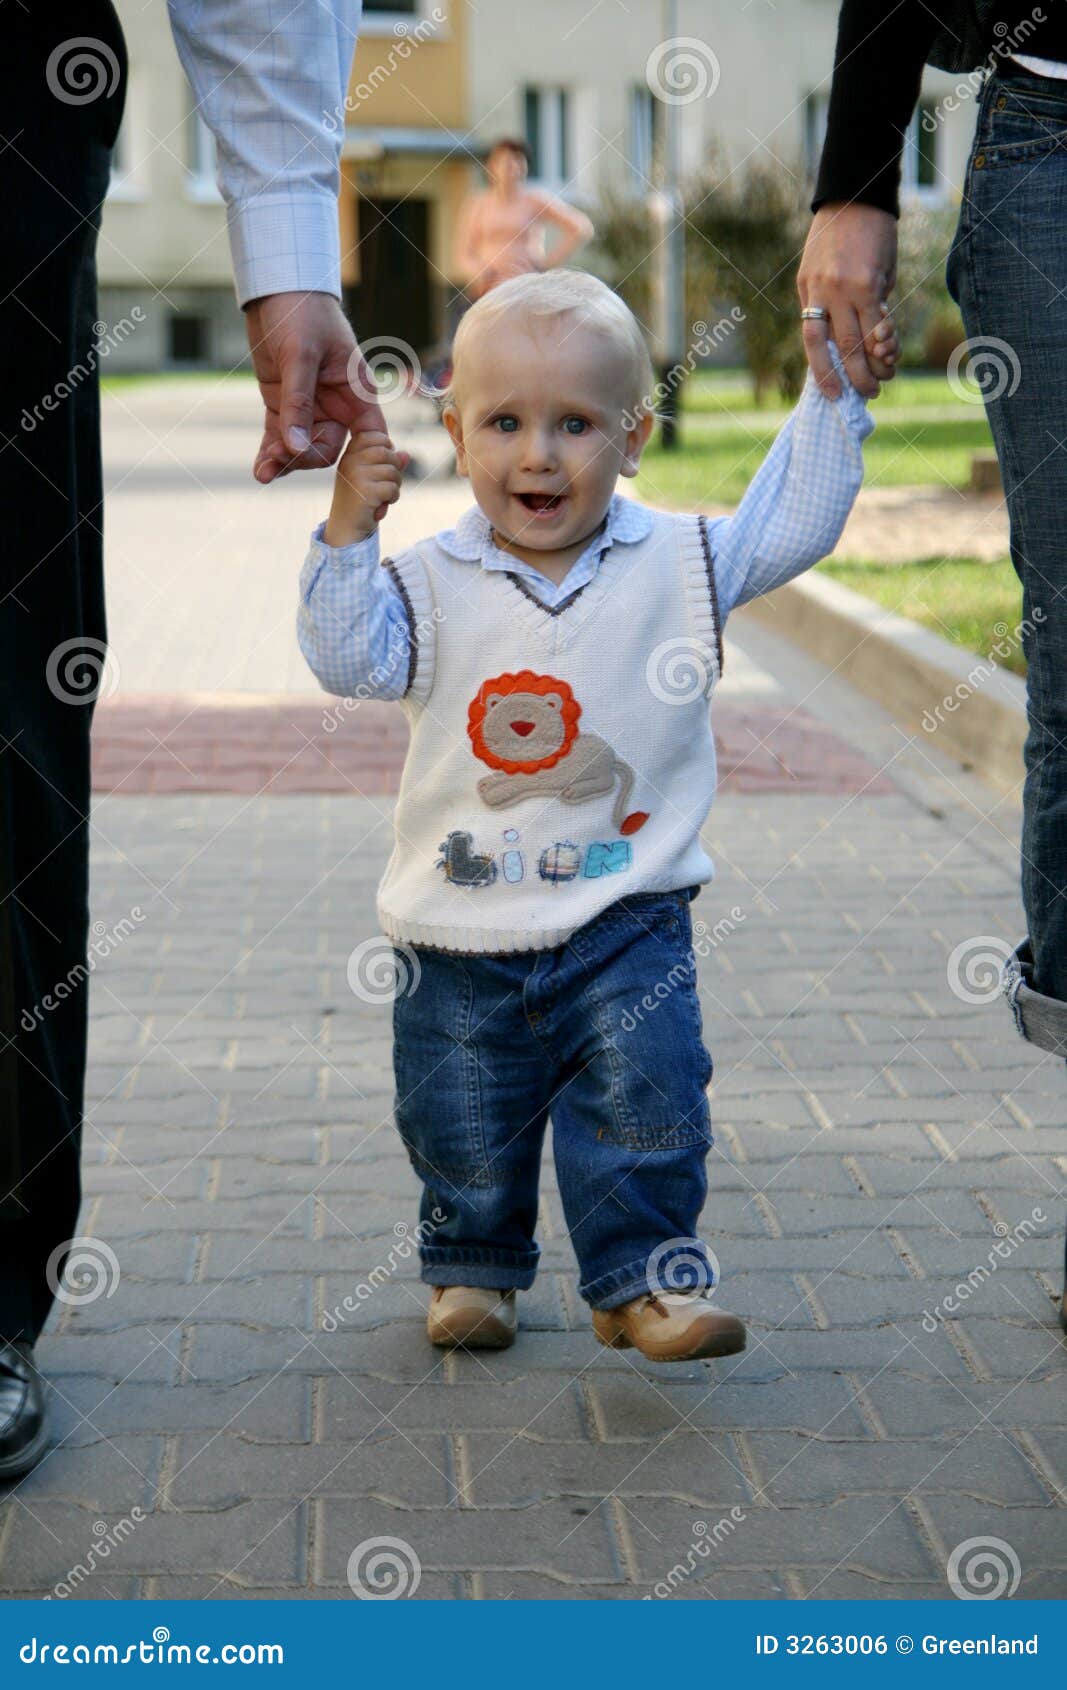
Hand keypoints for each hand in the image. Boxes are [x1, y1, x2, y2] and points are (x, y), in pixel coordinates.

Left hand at [244, 292, 389, 482]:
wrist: (275, 289)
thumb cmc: (301, 312)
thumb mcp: (299, 356)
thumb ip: (298, 403)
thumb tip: (294, 447)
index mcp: (356, 393)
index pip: (371, 441)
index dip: (370, 470)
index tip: (365, 498)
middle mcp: (337, 406)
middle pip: (329, 451)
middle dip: (305, 459)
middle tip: (278, 458)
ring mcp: (310, 408)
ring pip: (302, 449)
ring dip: (284, 462)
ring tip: (263, 472)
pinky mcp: (284, 406)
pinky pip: (280, 438)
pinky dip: (270, 454)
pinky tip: (260, 470)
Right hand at [324, 431, 408, 545]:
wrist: (346, 529)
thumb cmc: (360, 502)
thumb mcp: (373, 478)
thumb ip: (388, 463)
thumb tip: (405, 454)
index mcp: (349, 454)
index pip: (375, 436)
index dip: (386, 448)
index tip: (382, 465)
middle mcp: (350, 461)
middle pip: (387, 452)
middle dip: (394, 468)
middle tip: (387, 484)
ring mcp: (356, 475)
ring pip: (392, 470)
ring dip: (395, 485)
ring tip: (383, 496)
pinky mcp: (365, 491)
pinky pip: (393, 487)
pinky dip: (393, 497)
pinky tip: (382, 505)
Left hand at [797, 203, 898, 398]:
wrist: (858, 194)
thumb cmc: (841, 232)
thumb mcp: (822, 268)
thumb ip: (832, 302)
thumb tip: (849, 337)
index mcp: (808, 290)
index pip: (811, 340)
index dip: (821, 371)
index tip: (833, 394)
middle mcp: (823, 292)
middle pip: (837, 347)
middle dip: (853, 376)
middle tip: (868, 394)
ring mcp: (846, 288)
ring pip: (859, 339)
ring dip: (875, 364)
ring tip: (885, 378)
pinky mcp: (871, 281)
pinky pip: (879, 321)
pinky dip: (886, 340)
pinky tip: (892, 353)